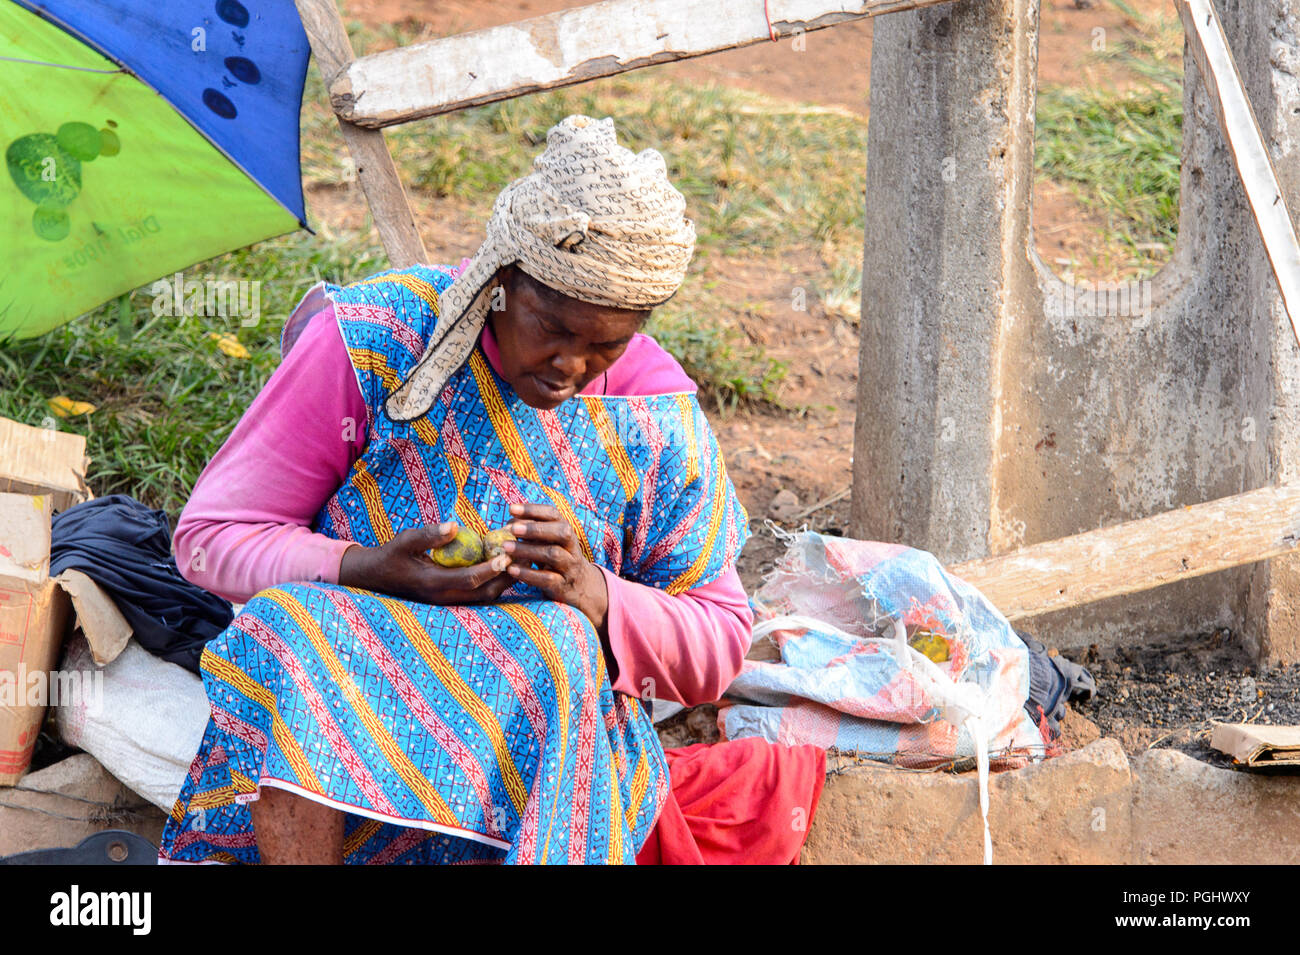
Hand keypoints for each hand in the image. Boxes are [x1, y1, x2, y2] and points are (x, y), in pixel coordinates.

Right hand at [338, 523, 512, 605]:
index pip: (468, 580)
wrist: (377, 576)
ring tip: (521, 560)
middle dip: (506, 577)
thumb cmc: (392, 554)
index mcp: (433, 584)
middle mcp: (444, 597)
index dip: (490, 569)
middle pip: (484, 593)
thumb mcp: (405, 540)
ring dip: (504, 580)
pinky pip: (478, 593)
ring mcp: (448, 601)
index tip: (507, 555)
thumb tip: (455, 526)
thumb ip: (429, 535)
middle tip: (523, 557)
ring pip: (484, 596)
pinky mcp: (452, 598)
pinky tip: (505, 564)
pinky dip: (494, 581)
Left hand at [502, 501, 608, 634]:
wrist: (581, 588)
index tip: (512, 509)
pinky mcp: (563, 586)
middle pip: (560, 532)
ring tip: (506, 547)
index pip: (554, 515)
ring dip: (528, 550)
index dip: (534, 510)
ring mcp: (570, 567)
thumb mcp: (551, 543)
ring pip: (553, 554)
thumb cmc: (557, 560)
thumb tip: (509, 522)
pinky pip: (548, 578)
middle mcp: (571, 547)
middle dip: (535, 529)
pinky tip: (512, 570)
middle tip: (512, 529)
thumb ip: (535, 532)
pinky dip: (529, 574)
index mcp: (566, 532)